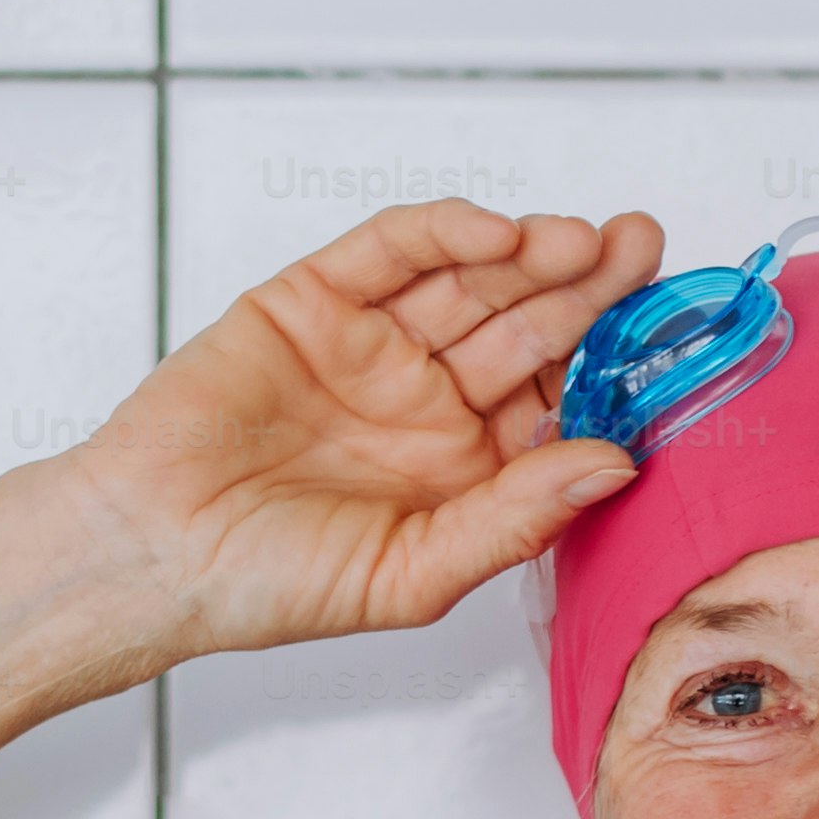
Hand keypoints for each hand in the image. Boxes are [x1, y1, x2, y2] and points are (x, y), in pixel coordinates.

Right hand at [64, 199, 668, 660]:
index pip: (556, 403)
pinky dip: (446, 234)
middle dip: (590, 289)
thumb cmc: (266, 584)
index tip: (670, 343)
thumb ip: (515, 518)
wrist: (147, 555)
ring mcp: (374, 343)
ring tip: (588, 244)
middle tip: (645, 251)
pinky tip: (498, 236)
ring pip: (472, 283)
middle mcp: (427, 398)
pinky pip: (394, 251)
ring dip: (532, 258)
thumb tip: (617, 464)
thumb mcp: (414, 575)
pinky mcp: (314, 299)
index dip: (611, 369)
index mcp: (462, 468)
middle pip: (528, 328)